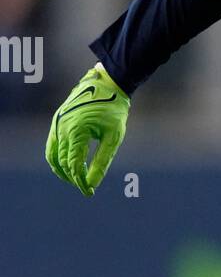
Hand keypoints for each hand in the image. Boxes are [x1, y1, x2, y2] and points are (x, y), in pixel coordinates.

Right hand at [45, 64, 129, 195]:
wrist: (107, 84)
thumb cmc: (114, 110)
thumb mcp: (113, 137)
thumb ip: (102, 161)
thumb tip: (92, 183)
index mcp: (76, 131)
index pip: (73, 165)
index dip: (80, 182)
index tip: (90, 192)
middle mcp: (62, 127)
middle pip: (62, 163)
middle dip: (73, 178)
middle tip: (87, 188)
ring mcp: (57, 123)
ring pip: (52, 155)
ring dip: (62, 170)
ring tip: (76, 180)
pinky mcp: (57, 120)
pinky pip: (51, 145)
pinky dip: (57, 158)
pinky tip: (70, 165)